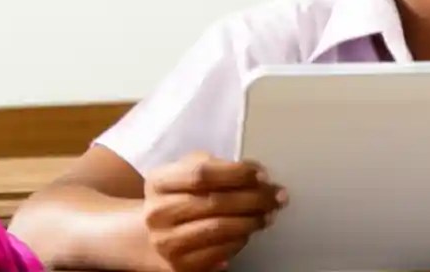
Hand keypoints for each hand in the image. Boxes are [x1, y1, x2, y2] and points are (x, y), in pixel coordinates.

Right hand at [142, 151, 287, 271]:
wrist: (153, 236)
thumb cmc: (180, 198)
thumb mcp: (188, 173)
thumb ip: (218, 167)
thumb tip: (258, 174)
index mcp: (159, 182)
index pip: (201, 173)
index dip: (237, 172)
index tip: (262, 174)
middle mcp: (157, 213)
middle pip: (215, 202)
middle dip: (254, 197)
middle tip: (277, 195)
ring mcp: (166, 242)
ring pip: (219, 228)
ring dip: (252, 219)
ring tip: (269, 213)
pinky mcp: (180, 266)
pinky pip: (220, 251)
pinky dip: (241, 239)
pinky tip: (250, 230)